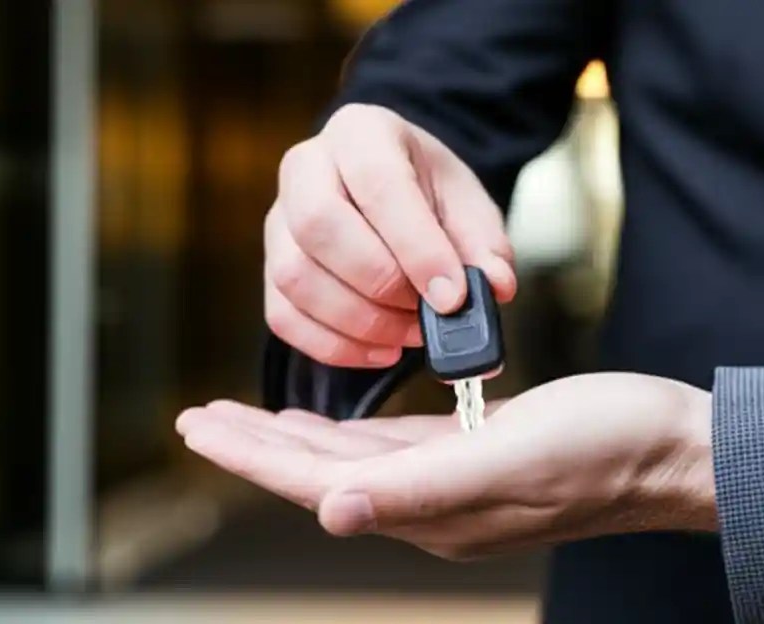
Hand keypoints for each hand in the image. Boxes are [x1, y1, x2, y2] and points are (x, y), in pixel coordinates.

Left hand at [175, 373, 716, 560]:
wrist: (674, 450)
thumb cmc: (607, 448)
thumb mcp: (510, 459)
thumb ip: (419, 489)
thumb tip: (333, 512)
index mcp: (431, 508)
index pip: (317, 483)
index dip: (254, 456)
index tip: (199, 427)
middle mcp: (432, 504)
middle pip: (320, 472)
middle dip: (257, 445)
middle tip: (199, 417)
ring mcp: (454, 482)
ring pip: (350, 459)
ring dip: (293, 437)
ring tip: (243, 418)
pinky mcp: (475, 456)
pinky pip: (393, 446)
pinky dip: (350, 431)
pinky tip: (331, 421)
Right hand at [266, 103, 516, 368]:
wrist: (389, 193)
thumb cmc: (427, 194)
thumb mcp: (468, 204)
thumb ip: (485, 245)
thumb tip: (494, 287)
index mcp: (361, 133)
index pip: (378, 183)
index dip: (415, 246)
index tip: (452, 296)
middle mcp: (306, 168)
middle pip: (319, 226)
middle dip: (380, 284)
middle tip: (427, 314)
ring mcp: (278, 219)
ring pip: (296, 277)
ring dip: (360, 321)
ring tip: (411, 333)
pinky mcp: (269, 268)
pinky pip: (284, 316)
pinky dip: (335, 346)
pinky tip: (382, 349)